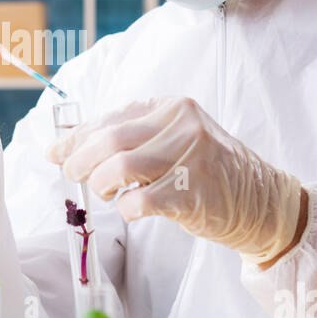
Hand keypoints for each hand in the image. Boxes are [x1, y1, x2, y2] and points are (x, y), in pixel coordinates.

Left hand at [46, 97, 304, 260]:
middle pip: (111, 139)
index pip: (112, 118)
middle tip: (73, 176)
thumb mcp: (175, 140)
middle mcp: (182, 124)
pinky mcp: (194, 191)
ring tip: (107, 193)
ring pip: (121, 166)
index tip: (55, 153)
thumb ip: (133, 138)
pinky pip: (142, 200)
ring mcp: (191, 156)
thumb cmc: (209, 173)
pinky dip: (127, 208)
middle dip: (80, 160)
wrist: (261, 201)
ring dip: (102, 184)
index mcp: (172, 107)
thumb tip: (71, 146)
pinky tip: (131, 210)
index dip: (77, 137)